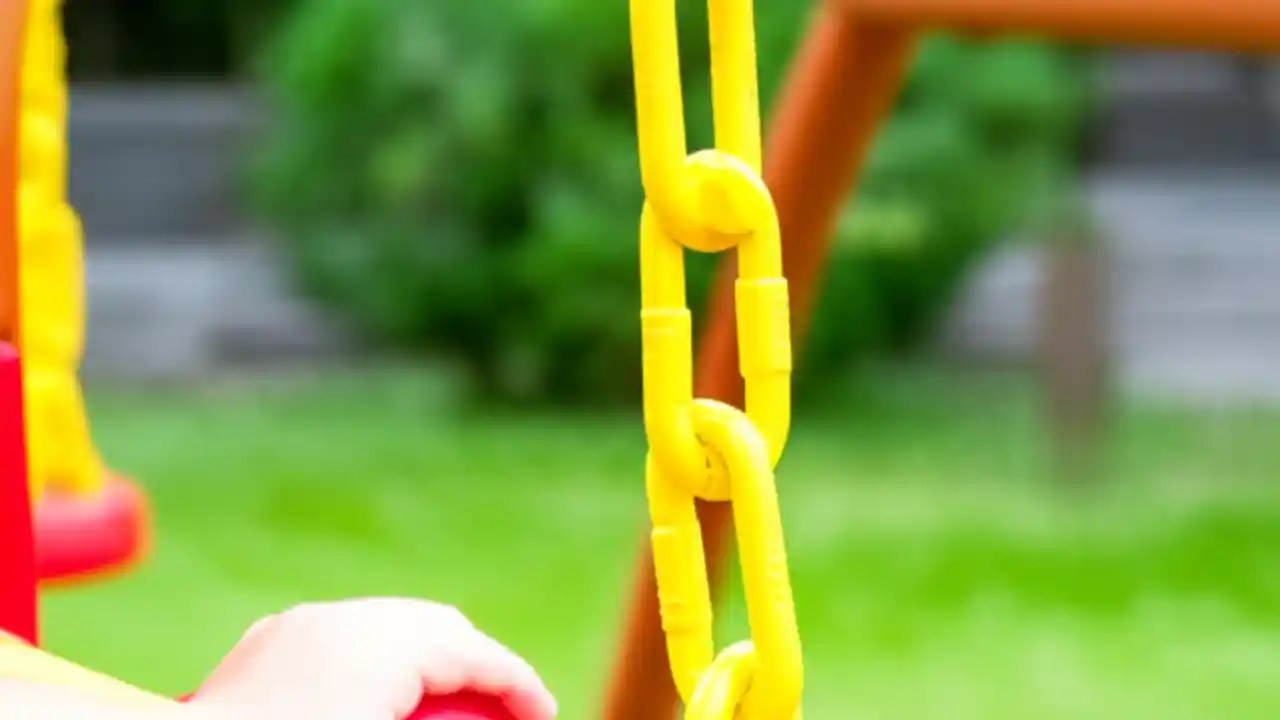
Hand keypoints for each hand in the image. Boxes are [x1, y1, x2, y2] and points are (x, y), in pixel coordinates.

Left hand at [190, 599, 555, 719]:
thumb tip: (508, 718)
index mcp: (378, 645)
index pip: (474, 654)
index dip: (520, 686)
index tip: (543, 716)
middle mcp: (338, 619)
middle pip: (436, 625)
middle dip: (477, 666)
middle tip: (504, 712)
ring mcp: (294, 627)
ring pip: (386, 625)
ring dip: (426, 662)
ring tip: (448, 706)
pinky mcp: (263, 644)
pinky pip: (340, 638)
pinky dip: (375, 663)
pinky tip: (379, 701)